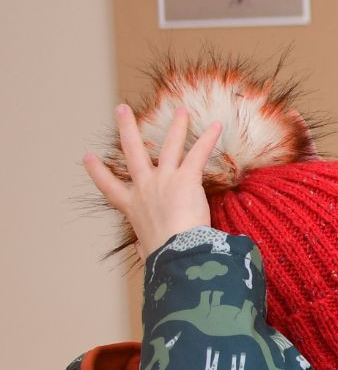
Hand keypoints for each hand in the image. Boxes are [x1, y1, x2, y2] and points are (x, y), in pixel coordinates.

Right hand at [84, 103, 219, 261]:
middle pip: (132, 152)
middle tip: (121, 109)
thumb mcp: (149, 256)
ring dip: (176, 126)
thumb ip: (147, 251)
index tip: (88, 157)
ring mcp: (164, 180)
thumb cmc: (165, 260)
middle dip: (127, 128)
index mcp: (133, 208)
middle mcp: (145, 188)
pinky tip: (217, 126)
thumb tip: (148, 256)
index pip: (110, 188)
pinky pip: (198, 154)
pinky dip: (208, 139)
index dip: (98, 172)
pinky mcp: (186, 179)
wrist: (177, 255)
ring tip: (181, 111)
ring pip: (168, 145)